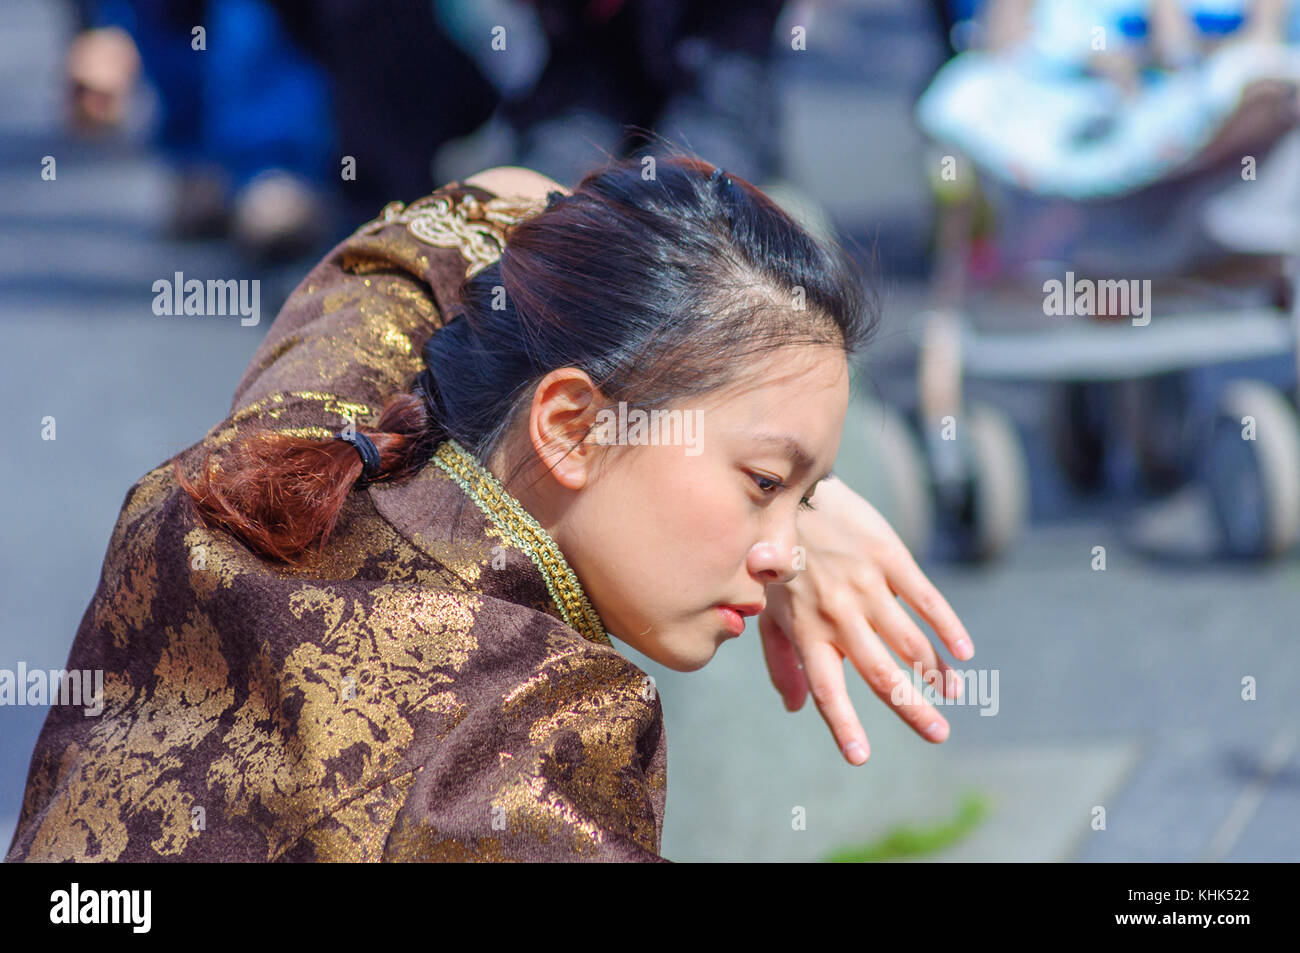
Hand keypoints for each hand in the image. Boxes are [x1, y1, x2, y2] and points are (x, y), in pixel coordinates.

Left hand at [757, 476, 972, 764]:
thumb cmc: (778, 563)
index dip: (843, 724)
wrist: (795, 493)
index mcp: (806, 630)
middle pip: (879, 672)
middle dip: (910, 708)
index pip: (826, 688)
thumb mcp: (769, 612)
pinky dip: (946, 626)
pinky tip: (962, 651)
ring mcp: (865, 585)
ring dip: (934, 672)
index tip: (860, 757)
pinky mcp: (889, 557)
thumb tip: (796, 708)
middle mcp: (837, 612)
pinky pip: (924, 597)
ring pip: (908, 640)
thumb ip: (782, 662)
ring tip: (953, 694)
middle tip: (938, 735)